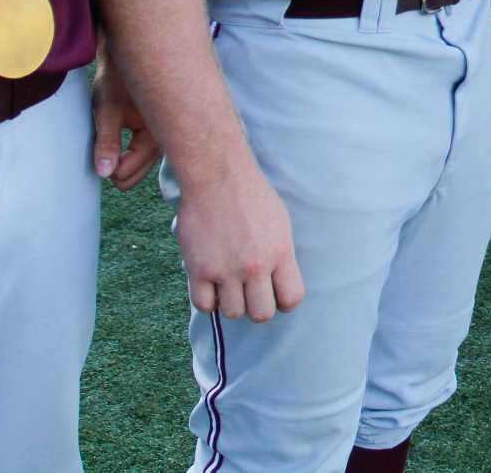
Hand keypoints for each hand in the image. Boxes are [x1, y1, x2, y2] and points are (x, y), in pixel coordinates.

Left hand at [92, 57, 161, 190]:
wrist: (132, 58)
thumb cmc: (117, 81)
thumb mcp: (107, 111)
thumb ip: (107, 143)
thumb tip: (104, 173)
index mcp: (156, 137)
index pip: (126, 173)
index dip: (106, 164)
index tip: (99, 141)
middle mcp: (166, 142)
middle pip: (135, 176)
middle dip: (116, 165)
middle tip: (105, 139)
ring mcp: (164, 140)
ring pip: (139, 167)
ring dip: (123, 158)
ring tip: (116, 131)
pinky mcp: (160, 135)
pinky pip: (143, 156)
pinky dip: (130, 152)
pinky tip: (124, 133)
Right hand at [173, 163, 303, 323]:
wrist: (217, 176)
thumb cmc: (250, 195)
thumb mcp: (280, 222)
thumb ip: (281, 255)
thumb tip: (279, 284)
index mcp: (280, 252)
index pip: (292, 299)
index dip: (285, 303)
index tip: (276, 296)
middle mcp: (255, 265)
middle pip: (261, 314)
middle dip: (257, 308)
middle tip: (250, 294)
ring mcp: (226, 269)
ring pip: (233, 313)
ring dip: (231, 304)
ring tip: (228, 287)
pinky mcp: (199, 269)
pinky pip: (204, 305)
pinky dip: (208, 301)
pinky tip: (210, 286)